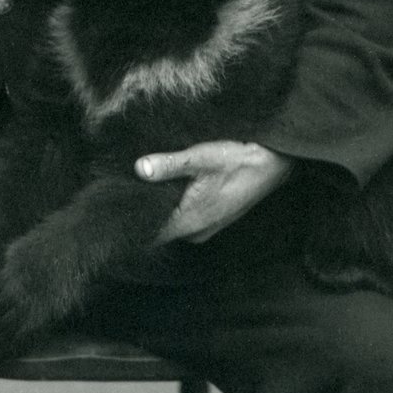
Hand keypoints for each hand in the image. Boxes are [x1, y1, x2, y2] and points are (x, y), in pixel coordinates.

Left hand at [135, 141, 291, 243]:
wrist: (273, 164)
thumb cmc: (238, 160)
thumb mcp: (200, 158)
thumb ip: (168, 165)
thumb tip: (138, 169)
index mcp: (189, 221)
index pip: (149, 234)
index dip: (133, 221)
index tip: (120, 203)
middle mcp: (196, 231)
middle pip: (158, 229)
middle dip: (145, 212)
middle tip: (128, 187)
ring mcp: (205, 228)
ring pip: (172, 224)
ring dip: (162, 208)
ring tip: (147, 185)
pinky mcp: (213, 220)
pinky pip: (185, 220)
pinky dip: (175, 207)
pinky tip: (170, 188)